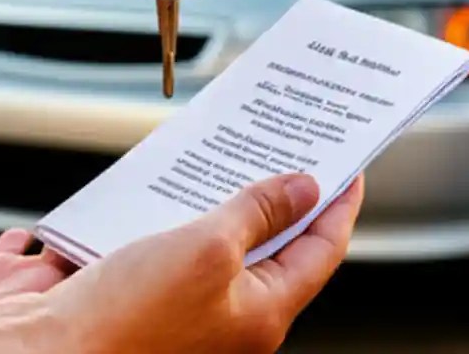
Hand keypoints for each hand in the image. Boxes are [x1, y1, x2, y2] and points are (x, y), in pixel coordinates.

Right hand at [38, 172, 363, 353]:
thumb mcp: (207, 250)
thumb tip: (303, 187)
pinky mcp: (128, 292)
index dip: (338, 205)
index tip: (350, 164)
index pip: (320, 252)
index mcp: (258, 315)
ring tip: (227, 150)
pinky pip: (158, 242)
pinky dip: (163, 209)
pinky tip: (160, 180)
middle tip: (288, 144)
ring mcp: (174, 306)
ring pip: (209, 240)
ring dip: (215, 196)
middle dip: (278, 193)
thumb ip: (257, 212)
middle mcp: (222, 316)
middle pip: (267, 245)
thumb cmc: (118, 325)